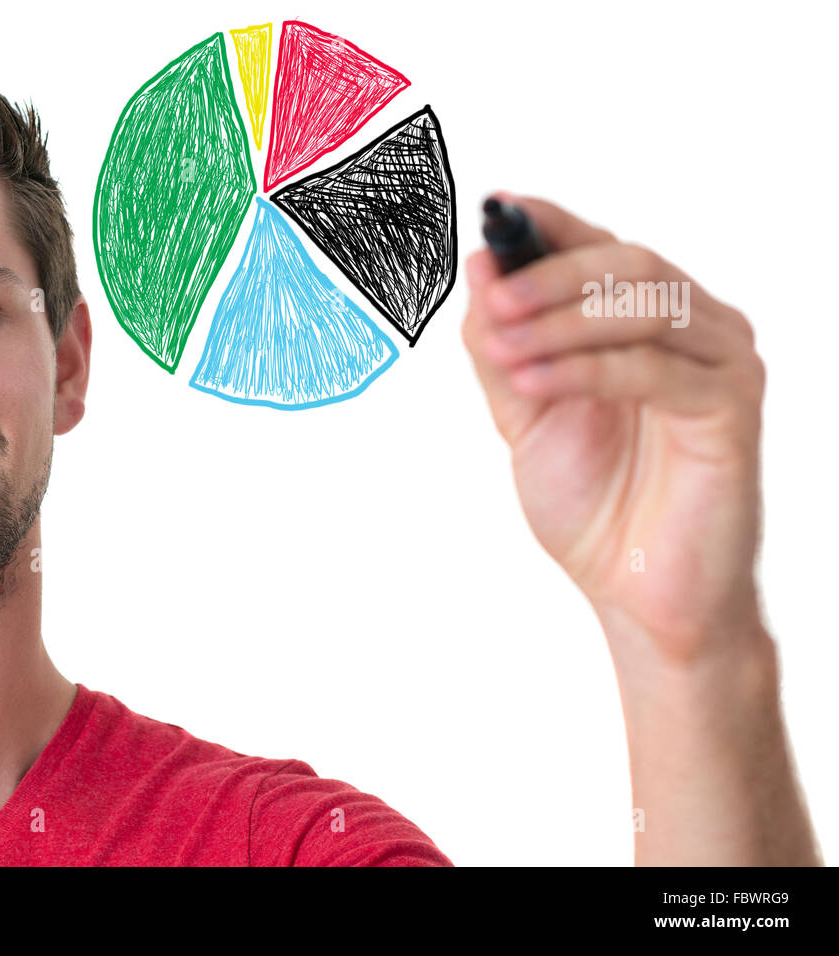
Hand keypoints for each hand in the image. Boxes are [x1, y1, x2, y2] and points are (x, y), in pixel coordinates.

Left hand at [461, 193, 767, 664]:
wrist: (637, 596)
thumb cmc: (592, 505)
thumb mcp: (524, 416)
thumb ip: (502, 345)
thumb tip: (479, 264)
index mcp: (650, 322)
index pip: (603, 248)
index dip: (551, 224)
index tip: (497, 206)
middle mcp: (697, 328)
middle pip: (629, 263)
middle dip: (550, 276)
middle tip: (493, 296)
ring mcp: (723, 365)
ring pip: (642, 309)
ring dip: (560, 323)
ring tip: (501, 347)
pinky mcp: (731, 410)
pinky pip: (652, 370)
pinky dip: (583, 371)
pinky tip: (530, 383)